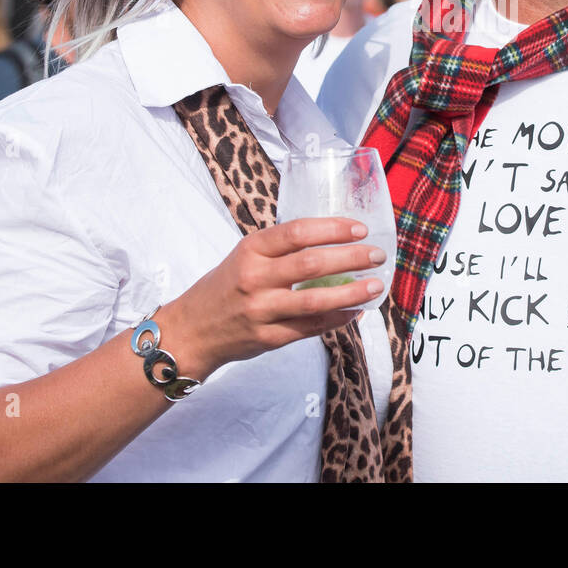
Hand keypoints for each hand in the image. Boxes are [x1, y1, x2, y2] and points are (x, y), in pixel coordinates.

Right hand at [159, 217, 384, 378]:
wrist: (190, 331)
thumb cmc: (224, 287)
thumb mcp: (244, 256)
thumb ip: (281, 249)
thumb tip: (334, 240)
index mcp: (250, 250)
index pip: (297, 233)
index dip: (333, 229)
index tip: (360, 229)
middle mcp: (254, 278)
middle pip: (312, 264)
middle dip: (351, 258)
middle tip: (377, 255)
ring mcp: (261, 311)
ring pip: (315, 301)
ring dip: (352, 292)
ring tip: (375, 286)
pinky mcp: (268, 339)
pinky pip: (311, 328)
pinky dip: (337, 318)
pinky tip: (355, 311)